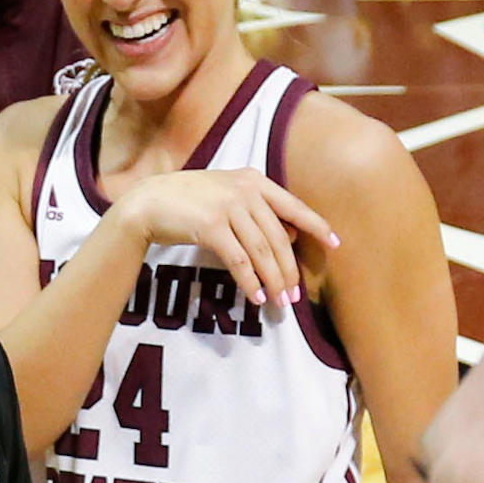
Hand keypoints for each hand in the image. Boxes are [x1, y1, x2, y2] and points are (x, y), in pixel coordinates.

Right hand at [113, 166, 341, 312]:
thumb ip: (257, 210)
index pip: (293, 205)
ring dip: (273, 281)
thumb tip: (289, 234)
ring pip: (262, 251)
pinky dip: (249, 281)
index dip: (316, 226)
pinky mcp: (211, 226)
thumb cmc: (188, 202)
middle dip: (290, 270)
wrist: (148, 203)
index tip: (335, 244)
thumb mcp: (226, 196)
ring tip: (279, 302)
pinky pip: (239, 260)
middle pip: (278, 237)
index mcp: (253, 180)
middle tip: (295, 296)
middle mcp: (244, 190)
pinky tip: (255, 296)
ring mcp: (228, 206)